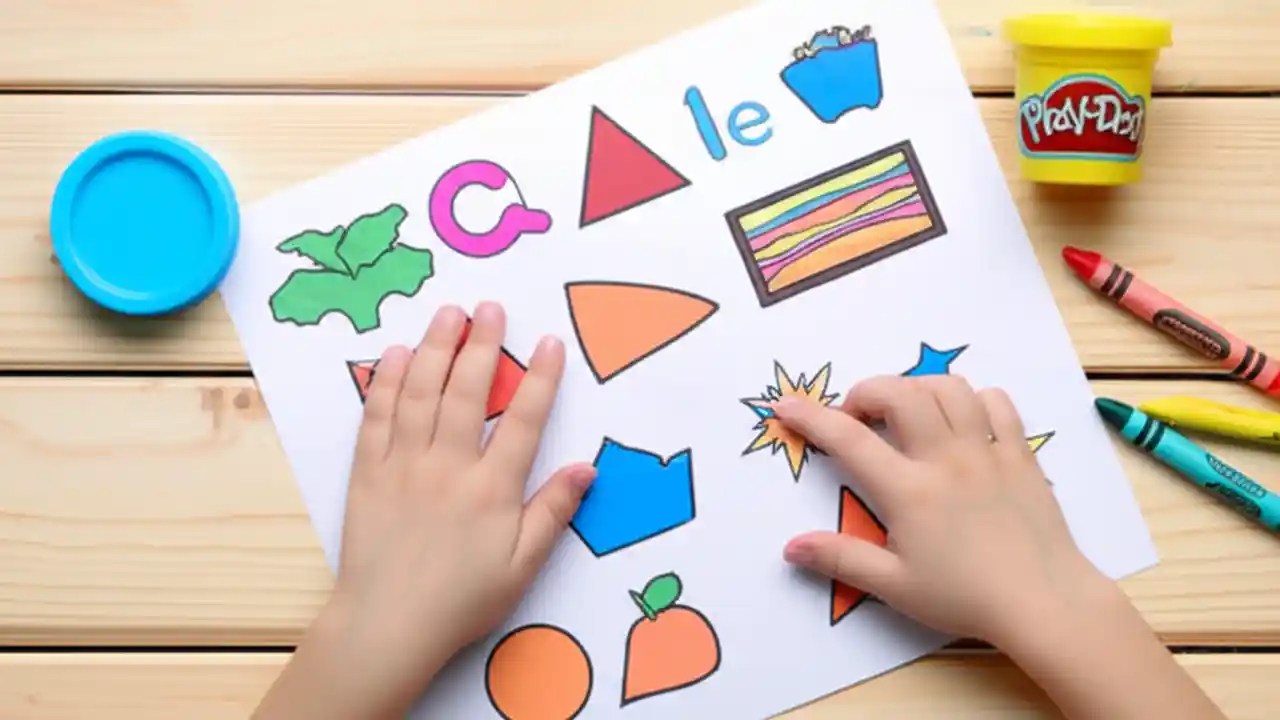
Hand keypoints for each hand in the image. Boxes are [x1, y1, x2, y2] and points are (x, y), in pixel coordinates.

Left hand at [254, 302, 593, 719]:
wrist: (387, 625)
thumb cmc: (461, 600)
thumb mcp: (521, 566)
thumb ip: (552, 512)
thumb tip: (586, 468)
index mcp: (491, 489)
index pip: (523, 420)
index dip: (539, 378)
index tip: (548, 342)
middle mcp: (447, 466)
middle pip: (467, 391)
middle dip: (482, 343)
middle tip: (491, 307)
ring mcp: (403, 464)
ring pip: (421, 392)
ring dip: (436, 347)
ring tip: (449, 313)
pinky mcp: (367, 472)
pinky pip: (377, 415)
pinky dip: (388, 380)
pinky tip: (398, 355)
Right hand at [775, 374, 1105, 646]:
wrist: (1045, 603)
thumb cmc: (966, 597)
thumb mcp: (895, 586)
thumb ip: (842, 559)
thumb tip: (791, 546)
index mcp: (909, 490)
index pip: (849, 439)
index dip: (811, 417)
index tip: (786, 406)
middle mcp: (946, 458)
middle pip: (900, 393)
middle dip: (867, 392)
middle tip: (857, 418)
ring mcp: (987, 451)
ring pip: (949, 387)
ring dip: (917, 388)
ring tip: (906, 413)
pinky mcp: (1021, 454)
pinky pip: (997, 402)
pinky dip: (973, 399)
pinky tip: (962, 421)